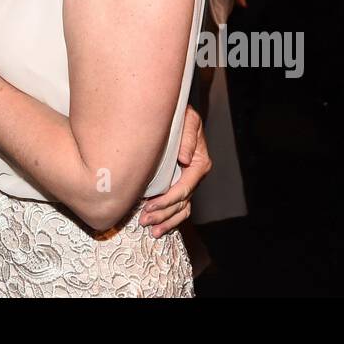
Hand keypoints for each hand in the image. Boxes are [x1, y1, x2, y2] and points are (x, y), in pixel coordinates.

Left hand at [138, 106, 209, 235]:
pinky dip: (169, 220)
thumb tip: (186, 159)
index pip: (184, 187)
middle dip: (162, 213)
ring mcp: (187, 182)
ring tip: (149, 228)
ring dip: (165, 221)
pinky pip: (179, 208)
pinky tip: (158, 228)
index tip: (150, 205)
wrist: (173, 115)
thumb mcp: (188, 119)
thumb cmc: (181, 115)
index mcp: (199, 162)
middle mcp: (194, 175)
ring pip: (180, 210)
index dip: (167, 199)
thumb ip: (188, 138)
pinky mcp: (179, 185)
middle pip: (181, 202)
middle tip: (144, 219)